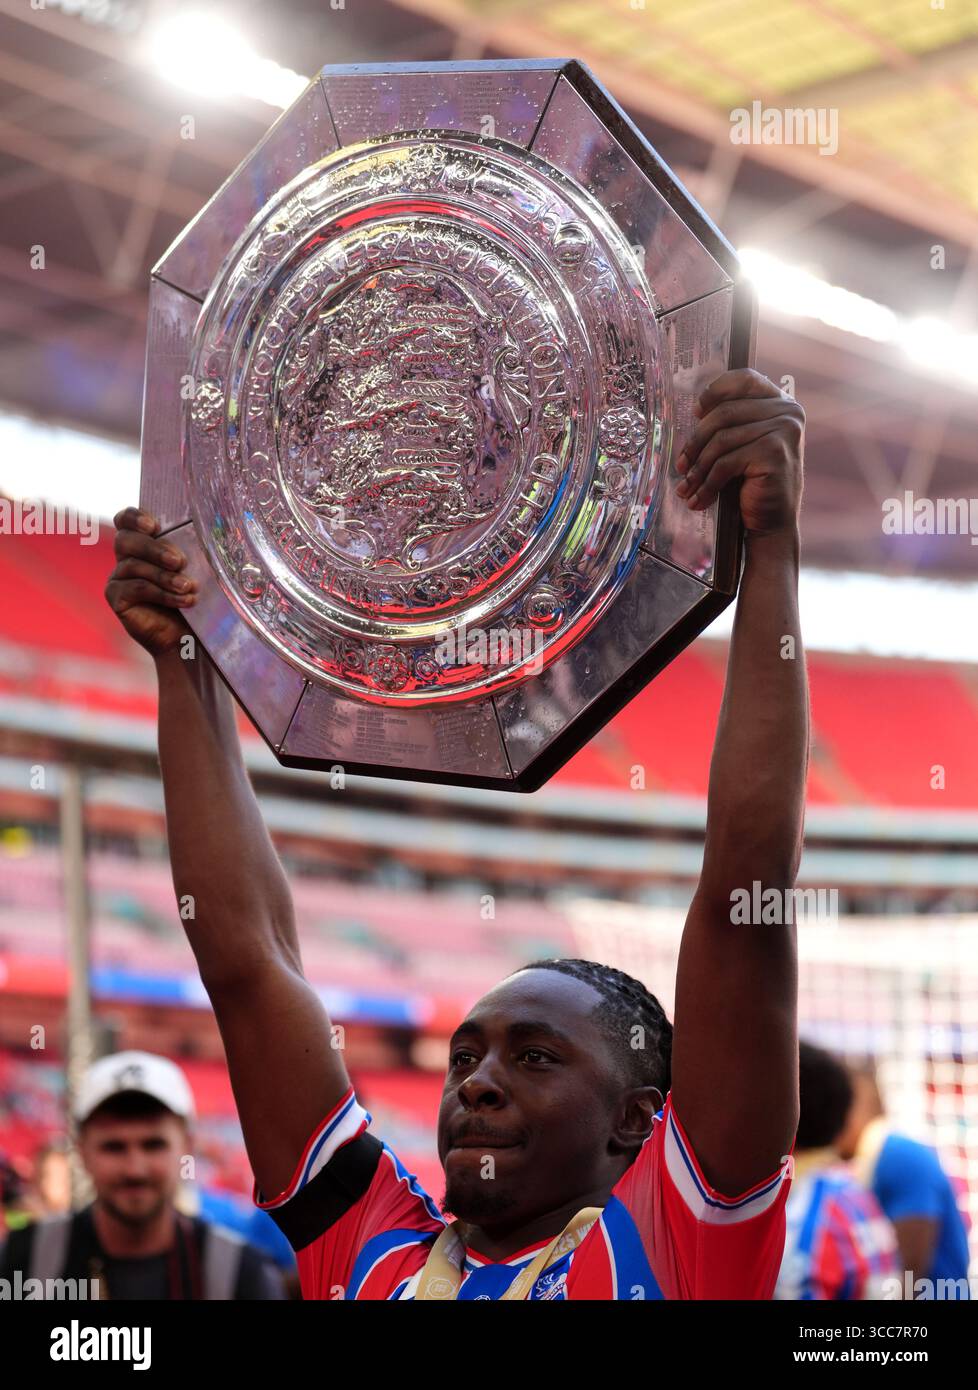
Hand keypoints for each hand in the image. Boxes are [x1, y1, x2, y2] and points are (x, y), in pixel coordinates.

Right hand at [104, 507, 197, 656]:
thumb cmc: (193, 597)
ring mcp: (118, 576)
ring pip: (133, 565)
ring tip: (188, 587)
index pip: (126, 519)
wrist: (189, 636)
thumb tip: (207, 532)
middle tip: (179, 561)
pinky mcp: (116, 597)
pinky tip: (183, 601)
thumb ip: (190, 549)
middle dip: (154, 549)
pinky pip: (135, 588)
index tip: (154, 526)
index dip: (134, 517)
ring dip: (164, 576)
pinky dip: (161, 594)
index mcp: (143, 542)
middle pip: (126, 540)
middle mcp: (126, 557)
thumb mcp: (194, 569)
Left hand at [674, 369, 803, 536]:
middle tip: (680, 465)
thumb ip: (731, 422)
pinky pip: (726, 463)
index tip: (696, 413)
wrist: (773, 523)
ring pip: (721, 440)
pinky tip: (699, 499)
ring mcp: (783, 431)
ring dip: (697, 468)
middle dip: (695, 442)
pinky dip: (707, 483)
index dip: (715, 392)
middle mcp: (787, 412)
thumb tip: (696, 411)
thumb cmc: (754, 484)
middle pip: (725, 413)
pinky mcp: (774, 453)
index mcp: (781, 402)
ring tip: (686, 488)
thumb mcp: (744, 445)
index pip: (744, 379)